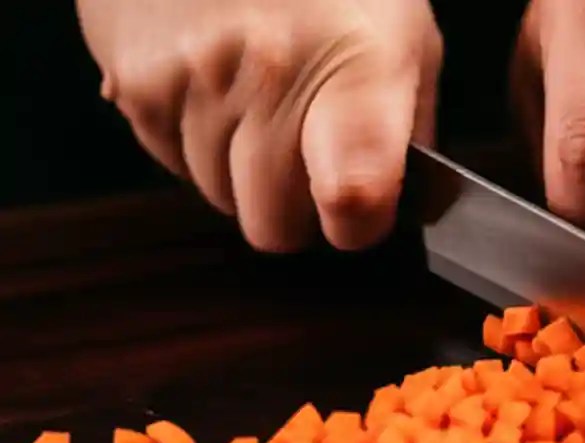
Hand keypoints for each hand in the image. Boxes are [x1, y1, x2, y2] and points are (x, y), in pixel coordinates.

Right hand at [77, 0, 442, 251]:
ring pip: (222, 199)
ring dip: (243, 172)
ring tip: (260, 100)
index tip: (361, 215)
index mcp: (356, 66)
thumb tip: (399, 203)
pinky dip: (198, 143)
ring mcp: (192, 82)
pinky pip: (172, 164)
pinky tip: (219, 86)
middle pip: (276, 225)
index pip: (353, 197)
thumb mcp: (405, 31)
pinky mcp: (135, 84)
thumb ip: (408, 125)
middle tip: (309, 156)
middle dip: (297, 209)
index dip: (358, 227)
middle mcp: (270, 77)